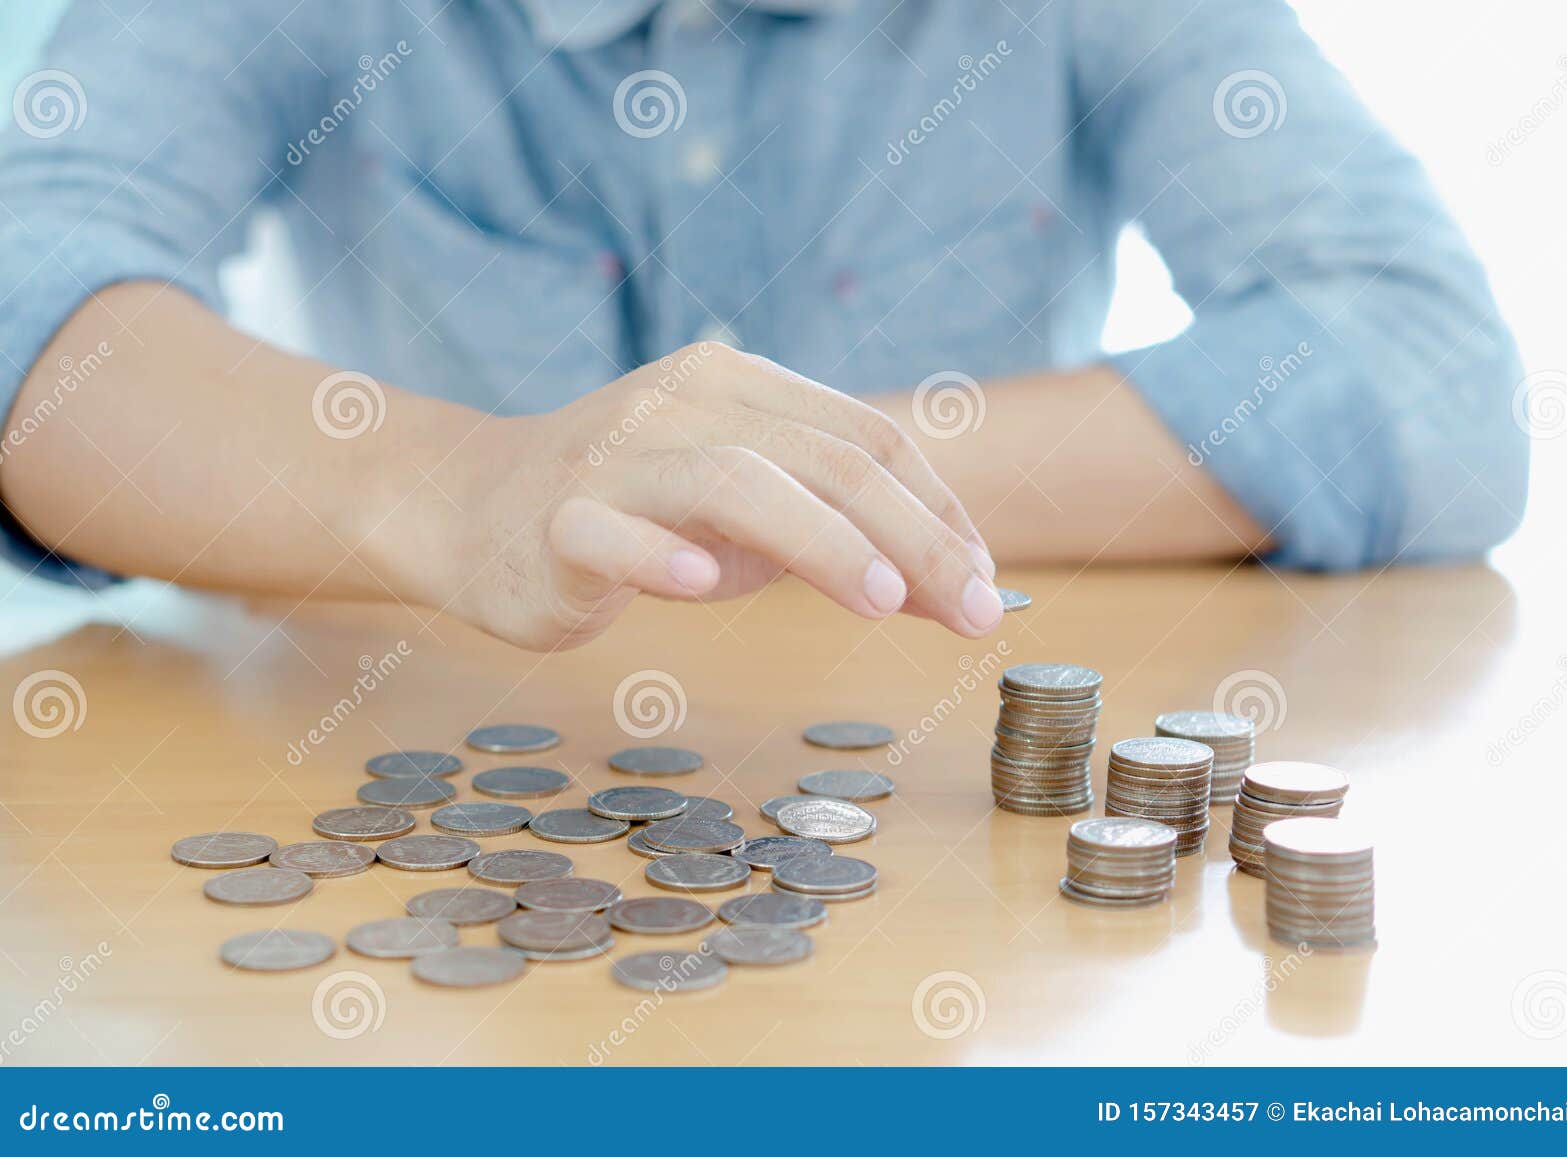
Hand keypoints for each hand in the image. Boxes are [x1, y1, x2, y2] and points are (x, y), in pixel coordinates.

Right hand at [428, 342, 1001, 650]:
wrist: (478, 507)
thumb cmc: (639, 509)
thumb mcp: (748, 507)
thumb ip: (835, 526)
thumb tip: (958, 584)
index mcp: (742, 384)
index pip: (866, 438)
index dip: (939, 510)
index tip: (986, 583)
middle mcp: (685, 403)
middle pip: (822, 460)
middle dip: (914, 536)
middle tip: (976, 610)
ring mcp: (617, 457)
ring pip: (733, 481)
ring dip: (819, 540)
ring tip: (884, 599)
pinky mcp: (557, 519)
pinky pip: (608, 531)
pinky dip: (656, 552)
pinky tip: (696, 580)